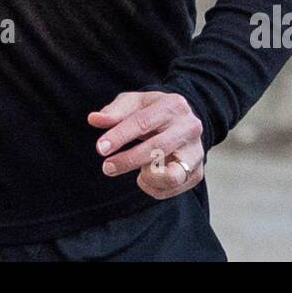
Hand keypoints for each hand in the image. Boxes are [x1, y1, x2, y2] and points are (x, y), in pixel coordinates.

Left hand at [87, 90, 204, 198]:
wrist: (183, 121)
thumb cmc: (153, 112)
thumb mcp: (134, 104)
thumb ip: (114, 112)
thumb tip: (94, 119)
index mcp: (174, 105)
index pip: (143, 122)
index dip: (120, 136)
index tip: (100, 148)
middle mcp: (190, 127)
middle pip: (157, 148)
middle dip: (128, 160)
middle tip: (107, 167)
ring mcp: (196, 152)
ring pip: (172, 175)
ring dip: (147, 177)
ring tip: (138, 172)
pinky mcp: (197, 173)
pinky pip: (172, 188)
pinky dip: (154, 187)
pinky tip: (146, 174)